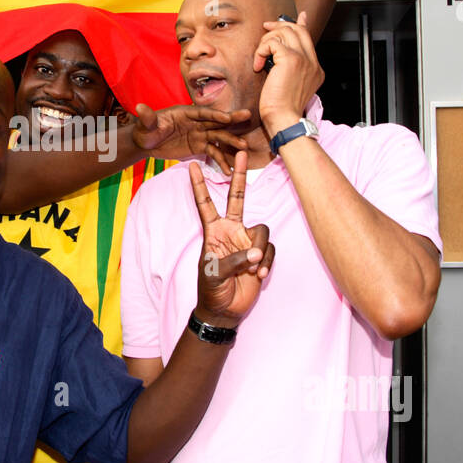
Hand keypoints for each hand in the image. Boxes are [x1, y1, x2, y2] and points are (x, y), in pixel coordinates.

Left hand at [132, 103, 249, 173]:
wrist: (147, 142)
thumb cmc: (146, 130)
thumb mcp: (145, 125)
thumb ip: (146, 117)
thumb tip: (140, 107)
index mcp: (185, 113)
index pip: (202, 113)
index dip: (214, 114)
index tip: (226, 117)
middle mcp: (195, 122)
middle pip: (215, 120)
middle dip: (231, 119)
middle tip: (247, 116)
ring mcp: (199, 134)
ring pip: (218, 137)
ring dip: (230, 141)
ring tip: (243, 148)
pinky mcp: (199, 146)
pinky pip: (212, 153)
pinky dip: (220, 160)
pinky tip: (228, 170)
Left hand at [192, 150, 274, 324]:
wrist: (225, 310)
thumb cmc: (212, 290)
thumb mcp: (213, 273)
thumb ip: (233, 260)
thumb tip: (255, 252)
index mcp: (213, 231)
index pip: (205, 203)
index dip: (199, 186)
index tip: (192, 165)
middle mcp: (231, 231)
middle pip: (238, 197)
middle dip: (240, 176)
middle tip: (241, 153)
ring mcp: (247, 241)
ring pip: (262, 230)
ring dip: (260, 250)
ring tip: (253, 269)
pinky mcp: (261, 253)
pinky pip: (270, 249)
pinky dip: (267, 261)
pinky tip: (259, 274)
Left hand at [256, 11, 324, 136]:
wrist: (284, 119)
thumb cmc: (281, 109)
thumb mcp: (289, 86)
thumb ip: (288, 68)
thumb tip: (280, 55)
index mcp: (315, 68)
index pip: (308, 38)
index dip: (301, 24)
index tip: (299, 16)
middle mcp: (312, 62)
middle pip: (298, 30)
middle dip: (280, 25)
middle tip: (266, 28)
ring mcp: (303, 59)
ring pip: (284, 32)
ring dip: (266, 41)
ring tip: (260, 58)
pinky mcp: (290, 59)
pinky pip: (272, 42)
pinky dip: (261, 51)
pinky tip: (258, 65)